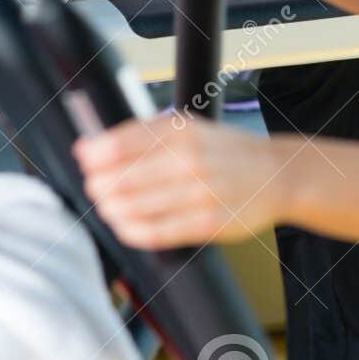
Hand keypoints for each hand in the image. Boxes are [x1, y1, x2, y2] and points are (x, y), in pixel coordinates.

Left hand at [75, 114, 297, 246]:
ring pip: (134, 208)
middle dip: (98, 185)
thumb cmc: (226, 151)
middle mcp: (189, 160)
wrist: (275, 175)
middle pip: (122, 179)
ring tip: (108, 207)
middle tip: (94, 185)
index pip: (121, 142)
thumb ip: (146, 133)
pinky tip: (125, 225)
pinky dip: (131, 231)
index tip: (83, 157)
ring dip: (111, 210)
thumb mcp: (191, 126)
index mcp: (182, 130)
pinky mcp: (205, 224)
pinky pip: (155, 233)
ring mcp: (198, 194)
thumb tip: (97, 145)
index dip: (93, 153)